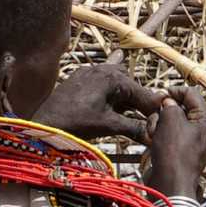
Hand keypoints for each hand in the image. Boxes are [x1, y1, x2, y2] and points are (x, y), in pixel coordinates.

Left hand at [35, 63, 160, 142]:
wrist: (44, 124)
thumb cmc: (75, 124)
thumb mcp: (108, 125)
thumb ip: (132, 128)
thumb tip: (152, 137)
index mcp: (112, 77)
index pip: (141, 93)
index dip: (151, 109)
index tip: (162, 119)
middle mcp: (102, 69)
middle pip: (129, 86)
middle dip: (138, 102)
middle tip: (146, 119)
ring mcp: (88, 72)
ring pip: (115, 84)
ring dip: (123, 98)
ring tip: (128, 116)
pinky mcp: (78, 79)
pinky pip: (100, 84)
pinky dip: (109, 95)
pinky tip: (110, 107)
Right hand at [144, 89, 205, 195]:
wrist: (169, 185)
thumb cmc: (173, 152)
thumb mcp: (171, 119)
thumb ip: (170, 105)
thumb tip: (167, 102)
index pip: (191, 95)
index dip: (174, 91)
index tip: (159, 95)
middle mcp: (203, 132)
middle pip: (180, 111)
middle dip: (164, 113)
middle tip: (155, 119)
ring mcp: (192, 145)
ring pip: (172, 125)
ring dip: (159, 126)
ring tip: (152, 135)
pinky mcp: (180, 156)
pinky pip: (169, 139)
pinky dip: (160, 138)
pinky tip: (152, 143)